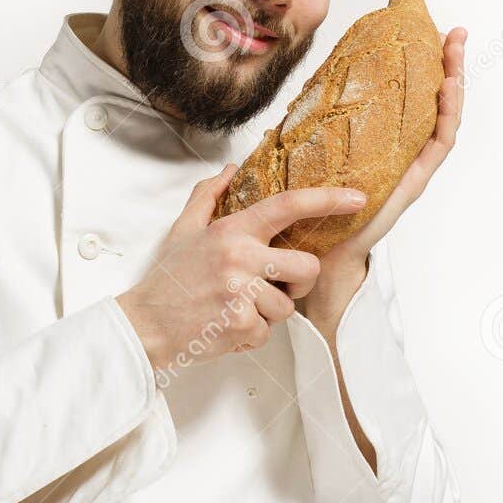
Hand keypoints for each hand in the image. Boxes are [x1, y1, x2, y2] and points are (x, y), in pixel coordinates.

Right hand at [116, 165, 367, 371]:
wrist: (145, 324)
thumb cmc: (168, 278)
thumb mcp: (184, 229)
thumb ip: (209, 196)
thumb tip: (231, 170)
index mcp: (232, 231)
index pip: (287, 206)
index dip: (327, 200)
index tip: (356, 198)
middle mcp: (240, 259)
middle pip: (307, 267)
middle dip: (298, 280)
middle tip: (274, 284)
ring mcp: (241, 294)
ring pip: (287, 306)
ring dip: (267, 312)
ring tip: (236, 307)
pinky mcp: (240, 325)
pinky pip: (268, 331)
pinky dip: (251, 333)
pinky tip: (226, 324)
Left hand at [301, 26, 467, 319]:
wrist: (315, 259)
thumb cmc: (308, 215)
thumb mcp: (303, 165)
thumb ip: (298, 142)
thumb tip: (268, 122)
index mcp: (379, 148)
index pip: (405, 100)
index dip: (417, 68)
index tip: (424, 33)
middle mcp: (400, 156)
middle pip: (432, 104)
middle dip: (446, 66)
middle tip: (454, 33)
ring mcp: (409, 169)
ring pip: (441, 120)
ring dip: (453, 84)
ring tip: (456, 52)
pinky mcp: (409, 185)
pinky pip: (436, 148)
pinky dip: (445, 118)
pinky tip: (446, 92)